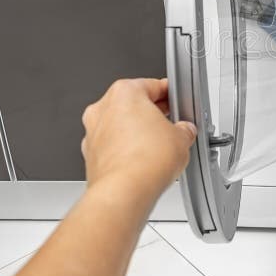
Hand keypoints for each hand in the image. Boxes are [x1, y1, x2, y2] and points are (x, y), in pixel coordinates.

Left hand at [81, 78, 196, 201]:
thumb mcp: (182, 137)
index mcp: (124, 92)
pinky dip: (127, 151)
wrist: (125, 191)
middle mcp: (102, 109)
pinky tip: (144, 162)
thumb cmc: (145, 159)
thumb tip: (184, 131)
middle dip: (153, 115)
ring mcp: (93, 133)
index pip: (153, 85)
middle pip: (133, 105)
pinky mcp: (91, 156)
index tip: (177, 101)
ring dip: (137, 134)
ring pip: (120, 126)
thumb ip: (184, 128)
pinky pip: (112, 147)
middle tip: (172, 127)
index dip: (170, 94)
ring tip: (160, 149)